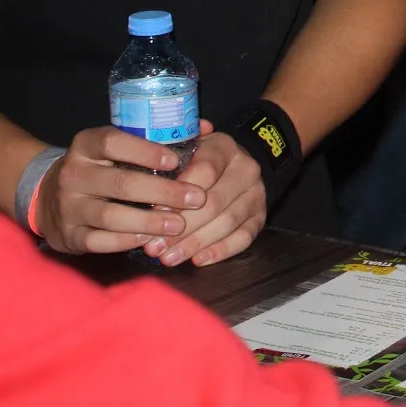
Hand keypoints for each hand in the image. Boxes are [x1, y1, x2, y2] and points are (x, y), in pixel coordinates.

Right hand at [35, 125, 207, 254]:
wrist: (48, 199)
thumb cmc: (100, 169)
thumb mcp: (116, 147)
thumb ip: (157, 137)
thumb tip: (206, 126)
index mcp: (86, 145)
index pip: (113, 142)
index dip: (145, 151)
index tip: (176, 161)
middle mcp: (73, 173)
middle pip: (121, 183)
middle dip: (164, 192)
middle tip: (196, 199)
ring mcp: (68, 206)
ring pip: (111, 215)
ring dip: (150, 221)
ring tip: (179, 224)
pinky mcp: (69, 235)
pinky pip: (100, 241)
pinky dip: (127, 241)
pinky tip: (150, 239)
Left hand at [139, 120, 266, 267]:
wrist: (238, 164)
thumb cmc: (200, 159)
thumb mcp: (187, 147)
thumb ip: (167, 151)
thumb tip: (145, 160)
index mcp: (224, 148)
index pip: (204, 171)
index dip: (177, 195)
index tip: (153, 213)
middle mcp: (246, 169)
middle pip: (214, 203)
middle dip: (182, 228)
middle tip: (154, 247)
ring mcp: (256, 194)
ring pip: (227, 222)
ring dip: (196, 243)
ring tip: (169, 258)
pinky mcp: (260, 216)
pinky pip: (244, 237)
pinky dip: (221, 250)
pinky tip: (199, 259)